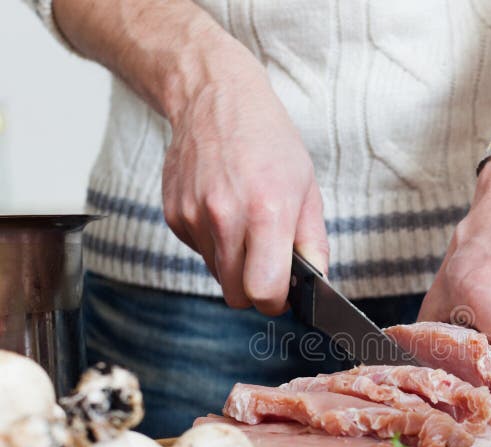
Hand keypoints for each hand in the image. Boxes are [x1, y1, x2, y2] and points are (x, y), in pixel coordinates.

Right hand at [161, 50, 326, 313]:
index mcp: (266, 212)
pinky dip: (214, 245)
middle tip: (268, 266)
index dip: (276, 302)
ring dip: (234, 265)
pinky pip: (199, 253)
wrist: (216, 100)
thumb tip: (318, 286)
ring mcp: (193, 216)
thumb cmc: (270, 144)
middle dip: (256, 290)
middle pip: (237, 296)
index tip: (283, 294)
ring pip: (217, 276)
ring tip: (246, 226)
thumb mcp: (307, 190)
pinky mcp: (173, 216)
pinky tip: (224, 212)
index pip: (263, 291)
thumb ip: (314, 244)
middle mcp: (225, 217)